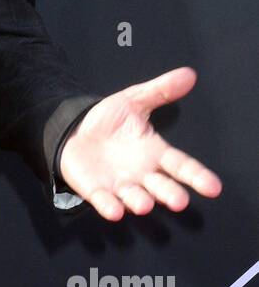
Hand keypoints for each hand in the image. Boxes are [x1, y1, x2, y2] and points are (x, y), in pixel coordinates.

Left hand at [59, 66, 222, 220]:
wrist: (74, 129)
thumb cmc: (108, 120)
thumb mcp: (133, 100)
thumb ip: (160, 91)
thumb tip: (189, 74)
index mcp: (154, 153)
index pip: (181, 165)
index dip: (197, 176)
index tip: (214, 187)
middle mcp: (142, 174)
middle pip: (161, 186)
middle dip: (170, 194)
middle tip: (180, 201)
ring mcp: (120, 184)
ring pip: (134, 197)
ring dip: (140, 202)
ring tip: (146, 205)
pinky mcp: (97, 191)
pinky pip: (104, 201)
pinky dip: (109, 207)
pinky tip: (115, 212)